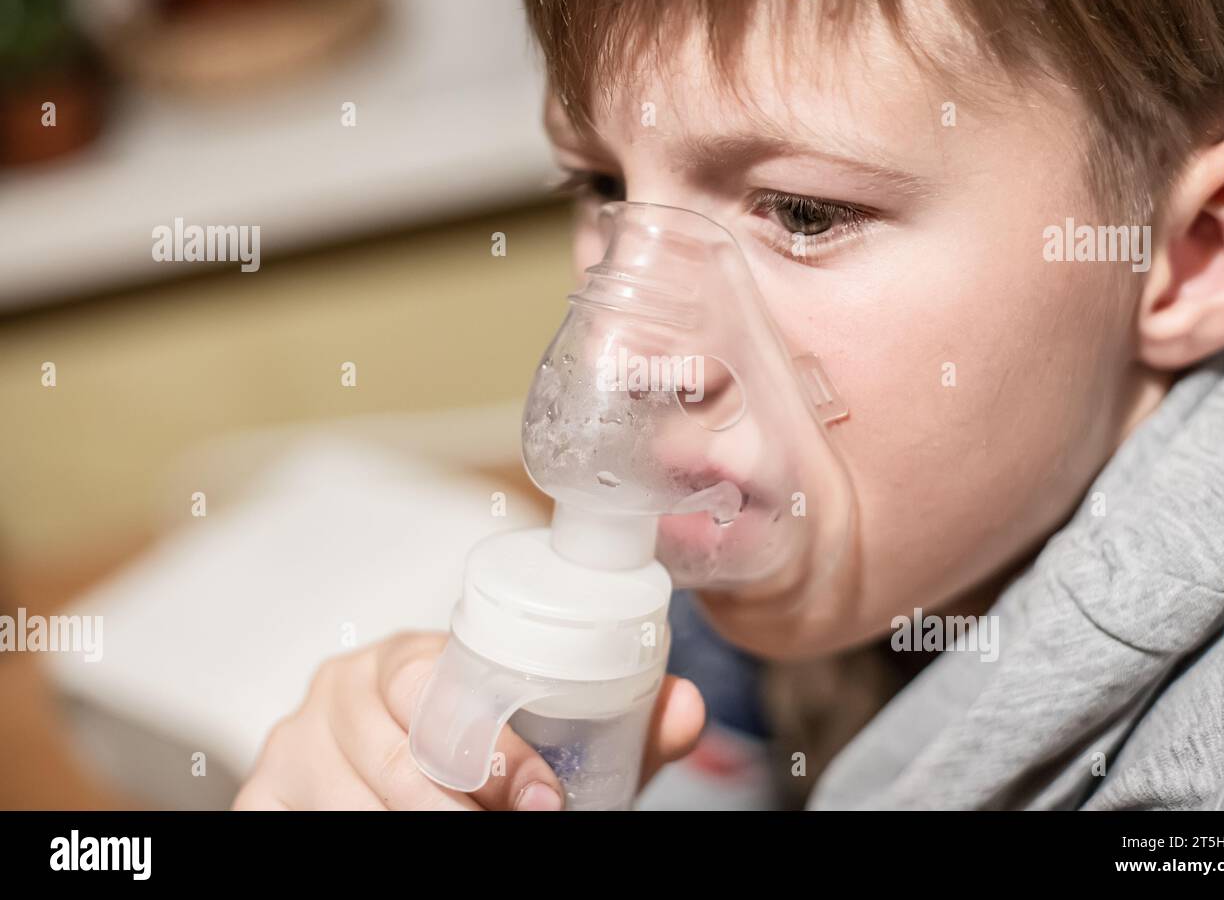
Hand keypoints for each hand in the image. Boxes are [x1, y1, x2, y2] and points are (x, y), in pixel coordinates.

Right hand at [233, 630, 704, 809]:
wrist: (399, 772)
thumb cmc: (474, 753)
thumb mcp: (542, 743)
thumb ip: (618, 728)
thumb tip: (686, 705)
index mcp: (408, 659)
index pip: (439, 692)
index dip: (495, 753)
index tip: (544, 801)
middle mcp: (341, 689)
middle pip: (394, 759)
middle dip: (460, 808)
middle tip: (519, 826)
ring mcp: (293, 741)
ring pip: (352, 804)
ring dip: (417, 826)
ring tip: (466, 835)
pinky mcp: (260, 792)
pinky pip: (296, 821)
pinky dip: (349, 834)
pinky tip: (395, 841)